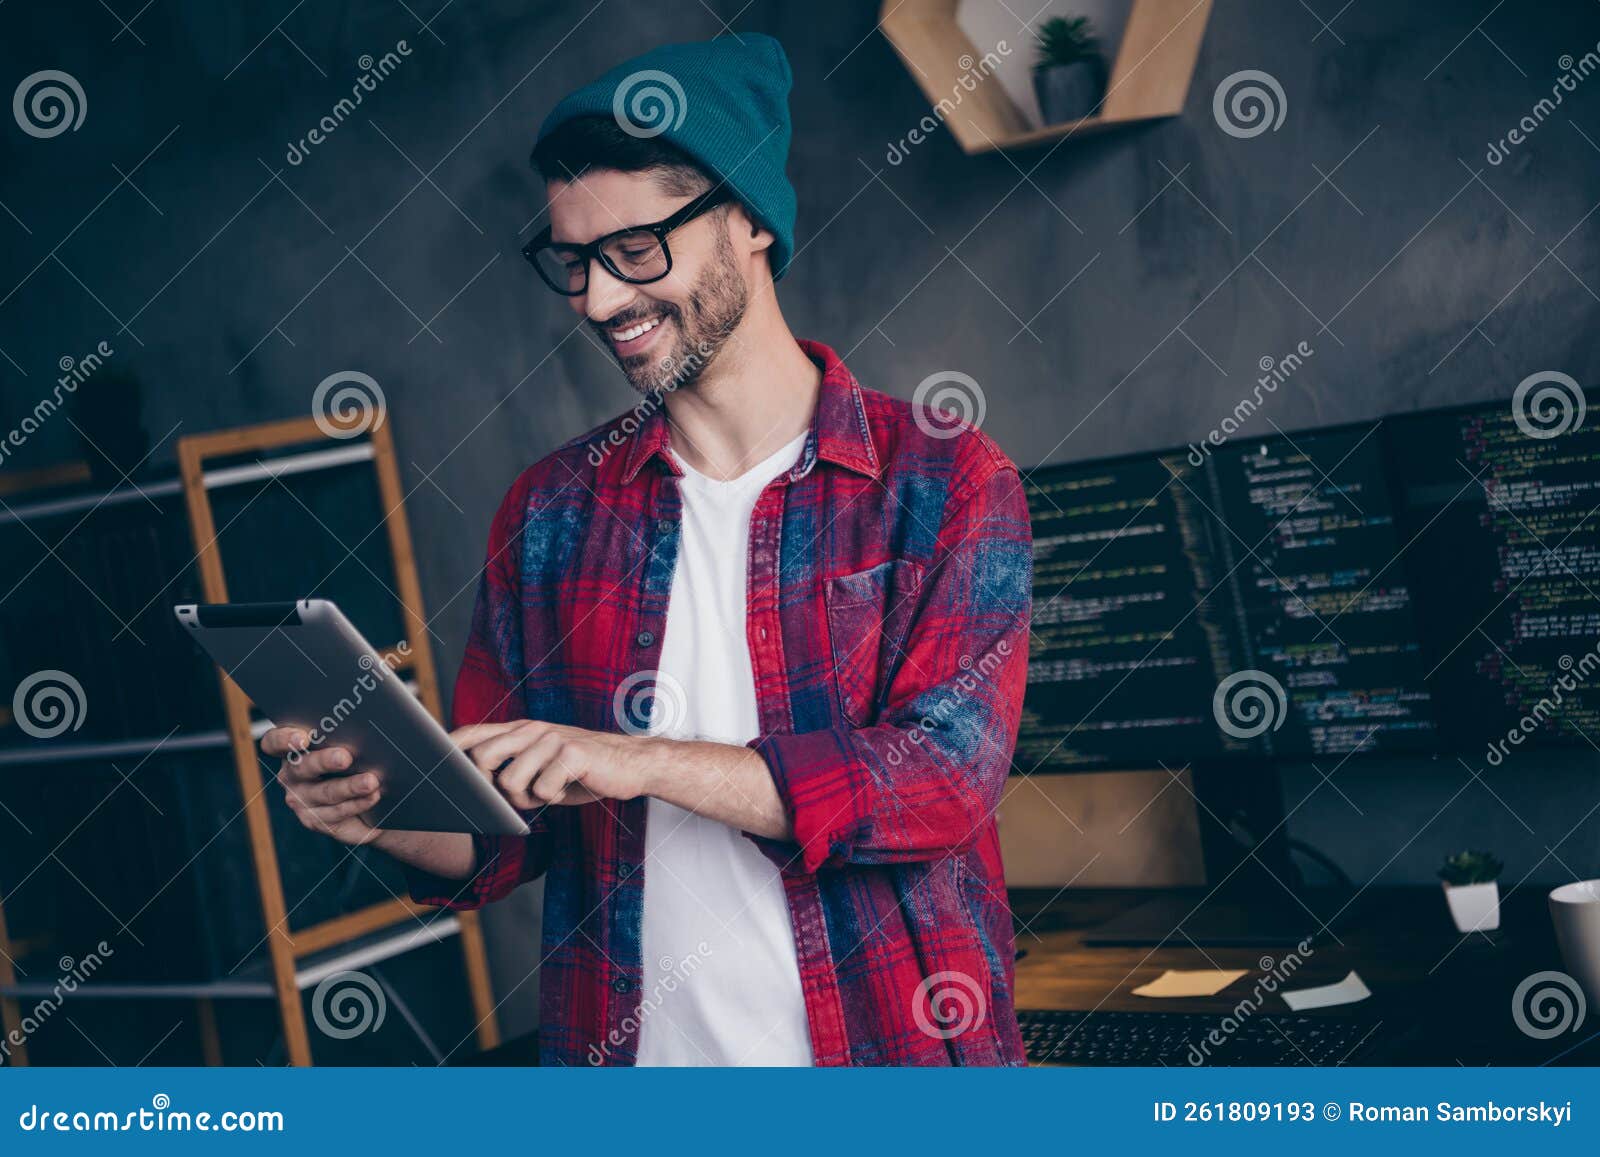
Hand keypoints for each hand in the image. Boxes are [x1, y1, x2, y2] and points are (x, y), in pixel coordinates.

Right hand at [261, 726, 385, 847]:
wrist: (373, 801)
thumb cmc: (359, 759)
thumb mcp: (350, 745)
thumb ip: (347, 735)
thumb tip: (363, 726)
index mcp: (292, 750)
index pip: (274, 742)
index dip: (283, 739)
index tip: (302, 738)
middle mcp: (291, 776)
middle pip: (302, 767)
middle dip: (325, 761)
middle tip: (345, 758)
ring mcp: (301, 801)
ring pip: (325, 792)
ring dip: (350, 786)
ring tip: (371, 781)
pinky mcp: (316, 821)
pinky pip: (337, 813)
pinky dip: (358, 803)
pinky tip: (373, 796)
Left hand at [450, 720, 654, 809]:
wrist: (630, 765)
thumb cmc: (582, 770)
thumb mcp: (542, 766)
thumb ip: (511, 769)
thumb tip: (475, 790)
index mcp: (521, 729)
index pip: (473, 733)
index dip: (449, 750)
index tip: (432, 767)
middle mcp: (533, 729)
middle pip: (483, 759)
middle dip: (489, 788)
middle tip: (516, 794)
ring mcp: (552, 739)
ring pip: (511, 781)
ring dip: (526, 798)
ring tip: (548, 791)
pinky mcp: (572, 754)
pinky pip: (542, 790)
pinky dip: (552, 798)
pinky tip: (567, 788)